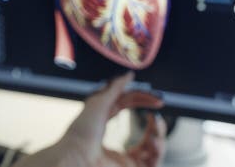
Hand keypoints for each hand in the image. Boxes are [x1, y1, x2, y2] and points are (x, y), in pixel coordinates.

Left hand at [15, 72, 165, 166]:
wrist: (75, 155)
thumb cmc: (81, 133)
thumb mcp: (98, 103)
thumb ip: (115, 88)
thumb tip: (129, 76)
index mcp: (104, 122)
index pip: (129, 108)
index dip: (143, 100)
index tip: (156, 99)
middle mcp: (115, 140)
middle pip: (145, 131)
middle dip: (157, 123)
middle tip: (158, 116)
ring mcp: (124, 157)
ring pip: (153, 148)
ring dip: (159, 136)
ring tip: (156, 128)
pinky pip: (153, 161)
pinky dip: (159, 150)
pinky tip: (154, 141)